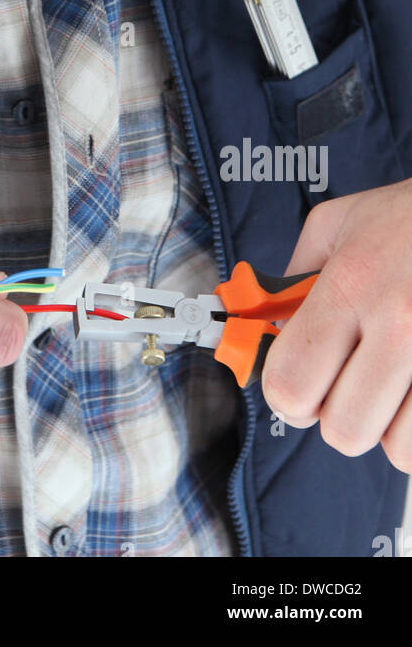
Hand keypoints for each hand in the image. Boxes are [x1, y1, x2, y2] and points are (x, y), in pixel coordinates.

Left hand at [261, 177, 411, 471]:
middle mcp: (399, 324)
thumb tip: (266, 332)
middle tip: (342, 383)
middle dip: (333, 413)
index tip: (291, 380)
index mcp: (351, 284)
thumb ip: (293, 279)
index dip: (282, 393)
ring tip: (387, 386)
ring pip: (397, 448)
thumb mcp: (334, 224)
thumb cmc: (405, 216)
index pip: (292, 382)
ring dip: (385, 427)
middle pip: (344, 429)